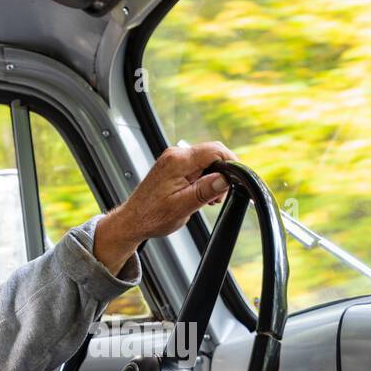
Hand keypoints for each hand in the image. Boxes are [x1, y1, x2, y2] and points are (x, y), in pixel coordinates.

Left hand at [91, 142, 237, 272]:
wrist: (133, 220)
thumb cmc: (152, 216)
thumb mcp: (183, 207)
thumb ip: (205, 191)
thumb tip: (225, 179)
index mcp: (178, 162)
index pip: (215, 150)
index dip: (230, 163)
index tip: (237, 180)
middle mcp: (175, 155)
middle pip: (212, 153)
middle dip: (222, 173)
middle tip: (218, 196)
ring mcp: (173, 159)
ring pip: (206, 160)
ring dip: (213, 177)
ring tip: (208, 199)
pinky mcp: (174, 165)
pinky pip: (197, 165)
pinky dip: (204, 178)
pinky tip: (201, 194)